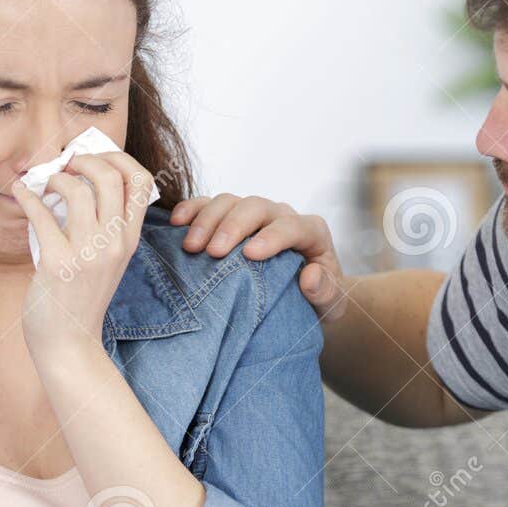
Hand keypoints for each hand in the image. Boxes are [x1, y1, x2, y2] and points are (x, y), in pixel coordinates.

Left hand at [12, 151, 154, 358]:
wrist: (69, 343)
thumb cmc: (81, 297)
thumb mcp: (107, 259)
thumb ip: (104, 225)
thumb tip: (78, 179)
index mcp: (129, 239)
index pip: (140, 180)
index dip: (117, 158)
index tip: (94, 158)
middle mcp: (115, 243)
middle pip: (111, 176)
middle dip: (84, 159)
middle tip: (65, 166)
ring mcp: (88, 254)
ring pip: (77, 190)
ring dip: (54, 177)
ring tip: (44, 184)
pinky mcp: (58, 264)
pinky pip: (41, 214)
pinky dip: (27, 196)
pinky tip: (21, 194)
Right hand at [170, 194, 348, 320]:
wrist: (303, 296)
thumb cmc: (316, 300)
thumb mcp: (330, 305)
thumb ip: (326, 292)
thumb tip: (310, 276)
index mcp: (310, 232)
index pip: (292, 226)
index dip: (272, 237)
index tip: (250, 254)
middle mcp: (281, 215)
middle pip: (256, 207)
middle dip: (232, 227)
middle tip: (212, 253)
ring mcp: (254, 215)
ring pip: (229, 201)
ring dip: (207, 220)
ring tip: (190, 247)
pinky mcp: (230, 218)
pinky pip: (208, 204)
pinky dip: (192, 210)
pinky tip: (176, 224)